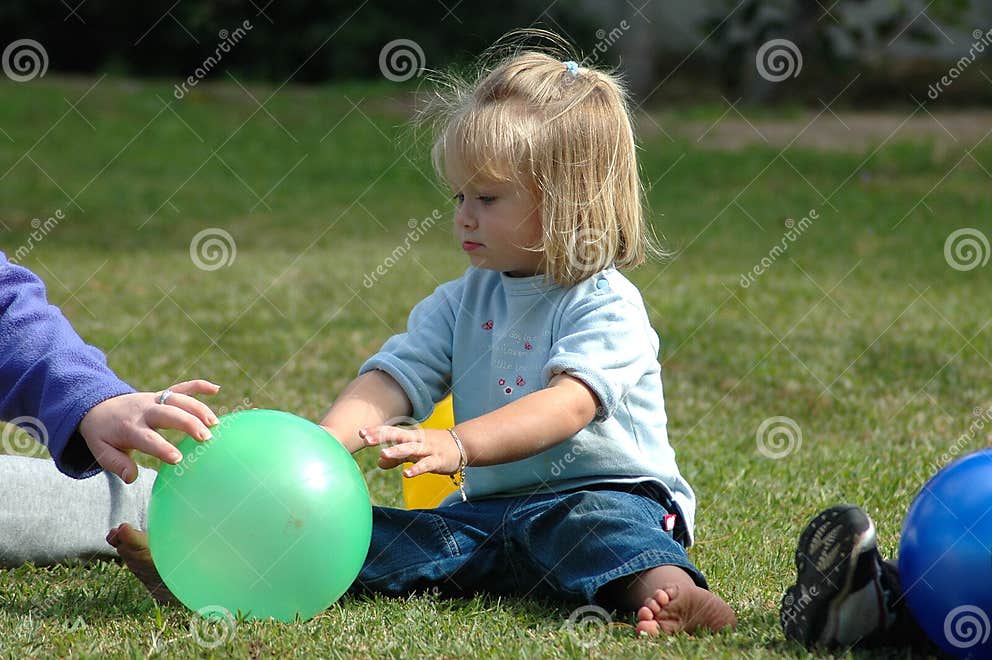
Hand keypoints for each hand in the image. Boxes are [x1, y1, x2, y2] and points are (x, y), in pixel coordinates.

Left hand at [79, 380, 220, 482]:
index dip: (163, 448)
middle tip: (206, 438)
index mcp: (129, 428)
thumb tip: (131, 478)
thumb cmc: (104, 435)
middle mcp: (144, 410)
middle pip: (169, 414)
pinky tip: (216, 389)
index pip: (148, 439)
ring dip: (198, 409)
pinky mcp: (162, 394)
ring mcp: (154, 399)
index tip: (178, 459)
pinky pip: (182, 386)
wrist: (96, 406)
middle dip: (189, 424)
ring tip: (215, 423)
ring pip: (179, 400)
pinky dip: (199, 385)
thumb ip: (117, 464)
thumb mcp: (101, 451)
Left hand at [359, 425, 461, 477]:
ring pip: (411, 449)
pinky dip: (416, 469)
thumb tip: (379, 462)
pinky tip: (405, 475)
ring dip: (397, 451)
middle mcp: (418, 440)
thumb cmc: (435, 447)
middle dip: (382, 437)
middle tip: (366, 439)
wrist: (463, 445)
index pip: (391, 431)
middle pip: (398, 436)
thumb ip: (396, 457)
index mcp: (411, 437)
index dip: (376, 432)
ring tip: (383, 453)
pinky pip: (425, 465)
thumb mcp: (414, 452)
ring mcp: (428, 450)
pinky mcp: (437, 461)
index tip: (360, 432)